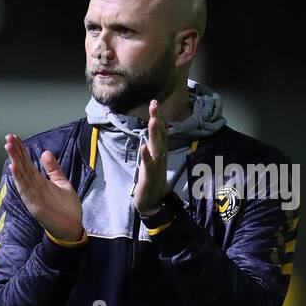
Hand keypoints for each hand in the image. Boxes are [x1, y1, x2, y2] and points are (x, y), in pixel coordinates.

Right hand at [3, 134, 83, 242]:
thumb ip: (53, 169)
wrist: (73, 227)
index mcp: (39, 181)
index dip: (21, 150)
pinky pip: (25, 190)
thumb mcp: (62, 183)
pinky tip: (14, 168)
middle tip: (8, 137)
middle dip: (15, 152)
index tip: (15, 137)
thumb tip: (45, 152)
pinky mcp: (34, 204)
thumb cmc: (67, 208)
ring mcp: (32, 195)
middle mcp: (33, 186)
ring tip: (8, 147)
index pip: (27, 162)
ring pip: (21, 175)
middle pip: (22, 166)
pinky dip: (18, 178)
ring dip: (14, 161)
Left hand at [132, 98, 171, 214]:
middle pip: (160, 135)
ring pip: (157, 147)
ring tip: (153, 120)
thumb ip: (154, 145)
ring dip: (155, 133)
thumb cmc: (152, 179)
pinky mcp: (150, 176)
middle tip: (155, 104)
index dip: (159, 117)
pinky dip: (147, 156)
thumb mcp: (153, 159)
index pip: (161, 131)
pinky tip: (144, 147)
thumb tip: (153, 130)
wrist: (154, 202)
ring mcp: (156, 166)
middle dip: (157, 119)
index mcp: (160, 152)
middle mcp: (161, 156)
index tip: (155, 102)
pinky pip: (149, 165)